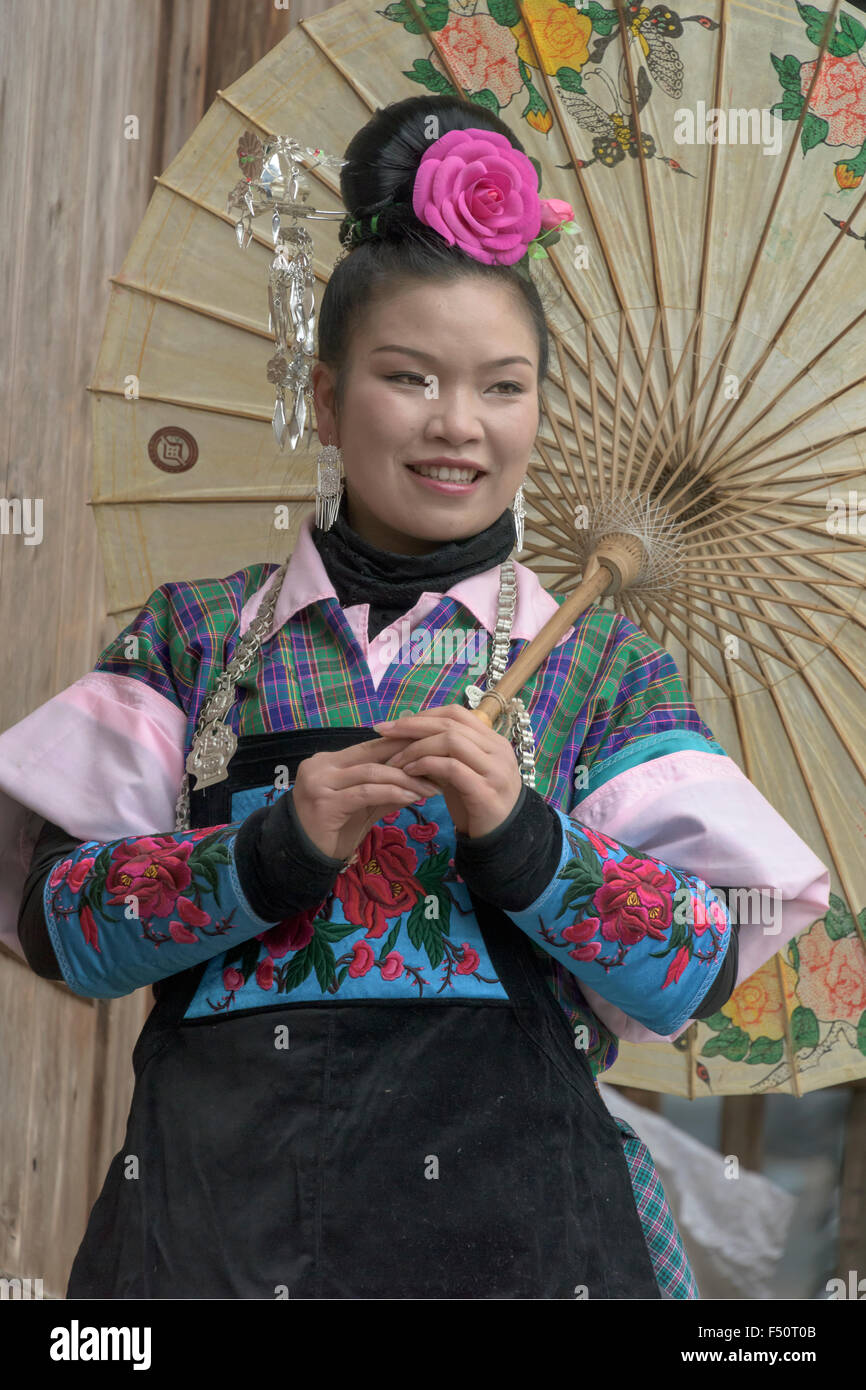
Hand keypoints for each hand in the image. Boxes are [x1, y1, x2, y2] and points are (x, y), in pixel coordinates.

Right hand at [291, 736, 439, 862]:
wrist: (300, 859)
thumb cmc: (332, 832)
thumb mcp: (364, 807)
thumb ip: (387, 792)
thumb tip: (421, 781)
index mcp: (330, 761)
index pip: (372, 746)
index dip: (404, 747)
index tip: (434, 753)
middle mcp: (321, 765)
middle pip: (373, 754)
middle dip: (409, 760)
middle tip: (439, 768)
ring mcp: (319, 782)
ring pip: (371, 772)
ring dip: (405, 778)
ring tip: (430, 787)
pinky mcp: (324, 803)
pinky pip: (364, 793)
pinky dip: (391, 792)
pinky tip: (411, 797)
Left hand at [371, 703, 522, 837]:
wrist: (502, 840)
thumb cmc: (477, 805)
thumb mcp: (461, 773)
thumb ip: (443, 754)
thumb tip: (408, 735)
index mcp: (493, 740)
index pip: (456, 713)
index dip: (424, 715)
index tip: (396, 723)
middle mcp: (498, 749)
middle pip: (450, 724)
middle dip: (412, 726)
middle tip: (384, 731)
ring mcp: (495, 769)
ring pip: (451, 741)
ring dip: (417, 748)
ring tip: (396, 760)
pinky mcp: (486, 790)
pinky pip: (451, 768)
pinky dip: (426, 765)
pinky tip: (409, 773)